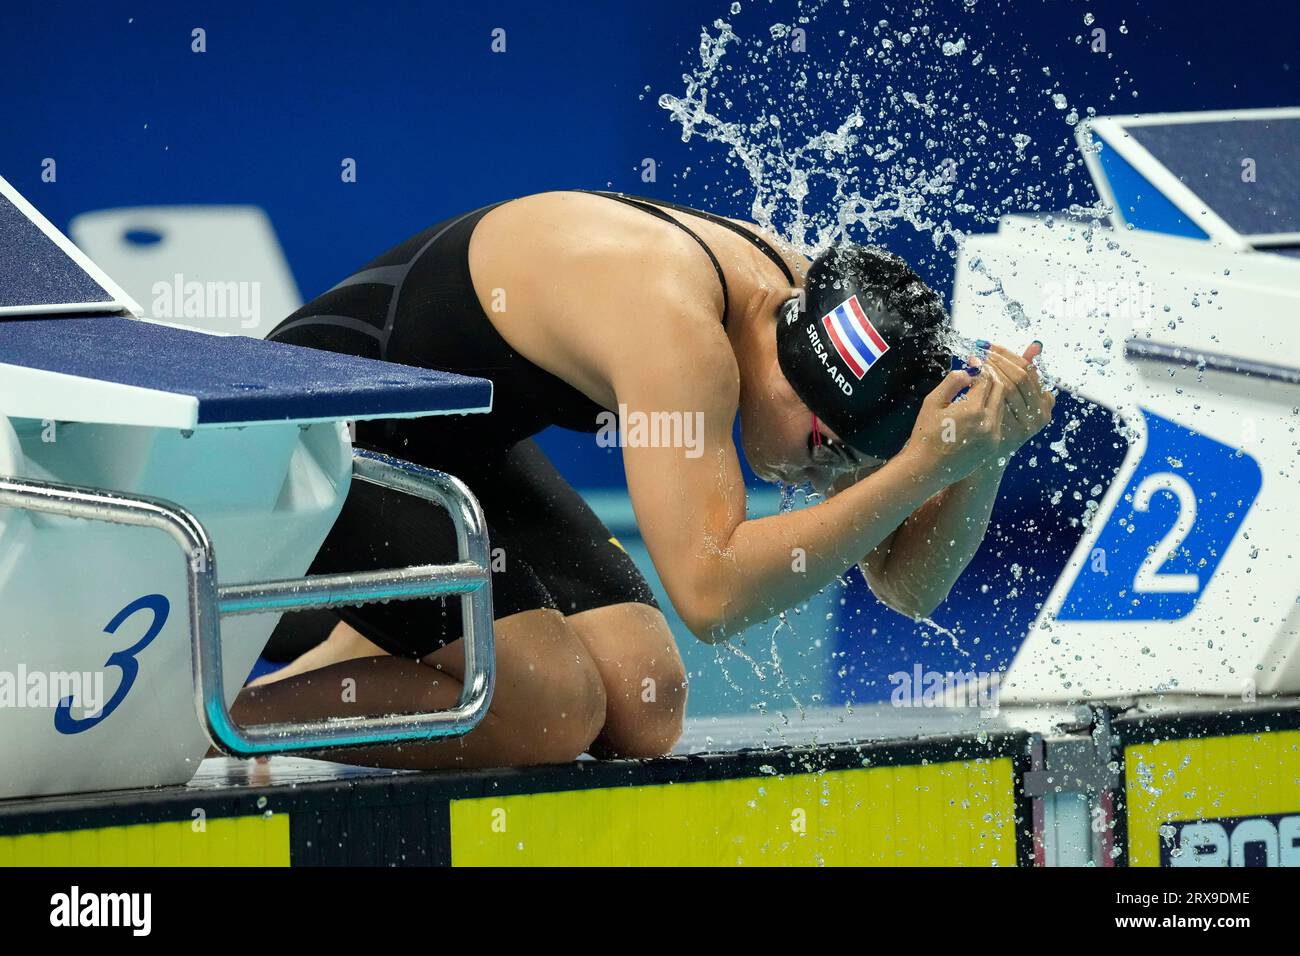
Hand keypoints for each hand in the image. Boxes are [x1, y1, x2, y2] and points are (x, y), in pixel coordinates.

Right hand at [901, 364, 1005, 484]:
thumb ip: (952, 382)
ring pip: (1001, 406)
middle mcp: (989, 423)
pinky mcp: (993, 447)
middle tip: (979, 373)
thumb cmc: (926, 435)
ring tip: (978, 391)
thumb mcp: (932, 402)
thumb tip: (968, 372)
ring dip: (993, 394)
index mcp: (973, 410)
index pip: (986, 379)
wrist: (927, 469)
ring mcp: (993, 436)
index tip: (973, 363)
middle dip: (990, 378)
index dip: (980, 368)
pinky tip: (978, 411)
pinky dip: (991, 411)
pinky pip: (998, 422)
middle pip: (999, 390)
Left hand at [974, 342, 1055, 458]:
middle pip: (1020, 377)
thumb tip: (1036, 344)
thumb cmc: (999, 421)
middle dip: (998, 361)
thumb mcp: (1015, 396)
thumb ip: (1024, 372)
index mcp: (1044, 403)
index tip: (990, 346)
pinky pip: (997, 403)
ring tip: (975, 362)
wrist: (987, 457)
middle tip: (980, 351)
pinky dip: (985, 389)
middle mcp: (1040, 415)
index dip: (1008, 355)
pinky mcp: (1011, 433)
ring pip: (1009, 387)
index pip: (1028, 369)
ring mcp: (1027, 426)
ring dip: (990, 371)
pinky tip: (972, 380)